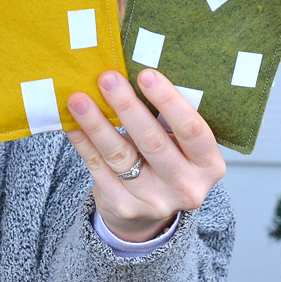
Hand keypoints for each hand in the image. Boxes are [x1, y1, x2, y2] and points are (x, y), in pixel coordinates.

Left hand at [65, 69, 225, 242]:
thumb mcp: (181, 143)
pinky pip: (98, 167)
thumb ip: (167, 116)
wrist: (151, 211)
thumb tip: (133, 70)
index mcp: (209, 164)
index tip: (145, 74)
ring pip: (120, 155)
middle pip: (152, 142)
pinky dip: (83, 142)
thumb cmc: (167, 159)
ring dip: (97, 123)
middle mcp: (186, 186)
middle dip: (127, 106)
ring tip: (79, 98)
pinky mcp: (124, 206)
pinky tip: (71, 122)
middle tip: (107, 78)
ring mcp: (154, 200)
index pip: (192, 129)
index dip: (169, 101)